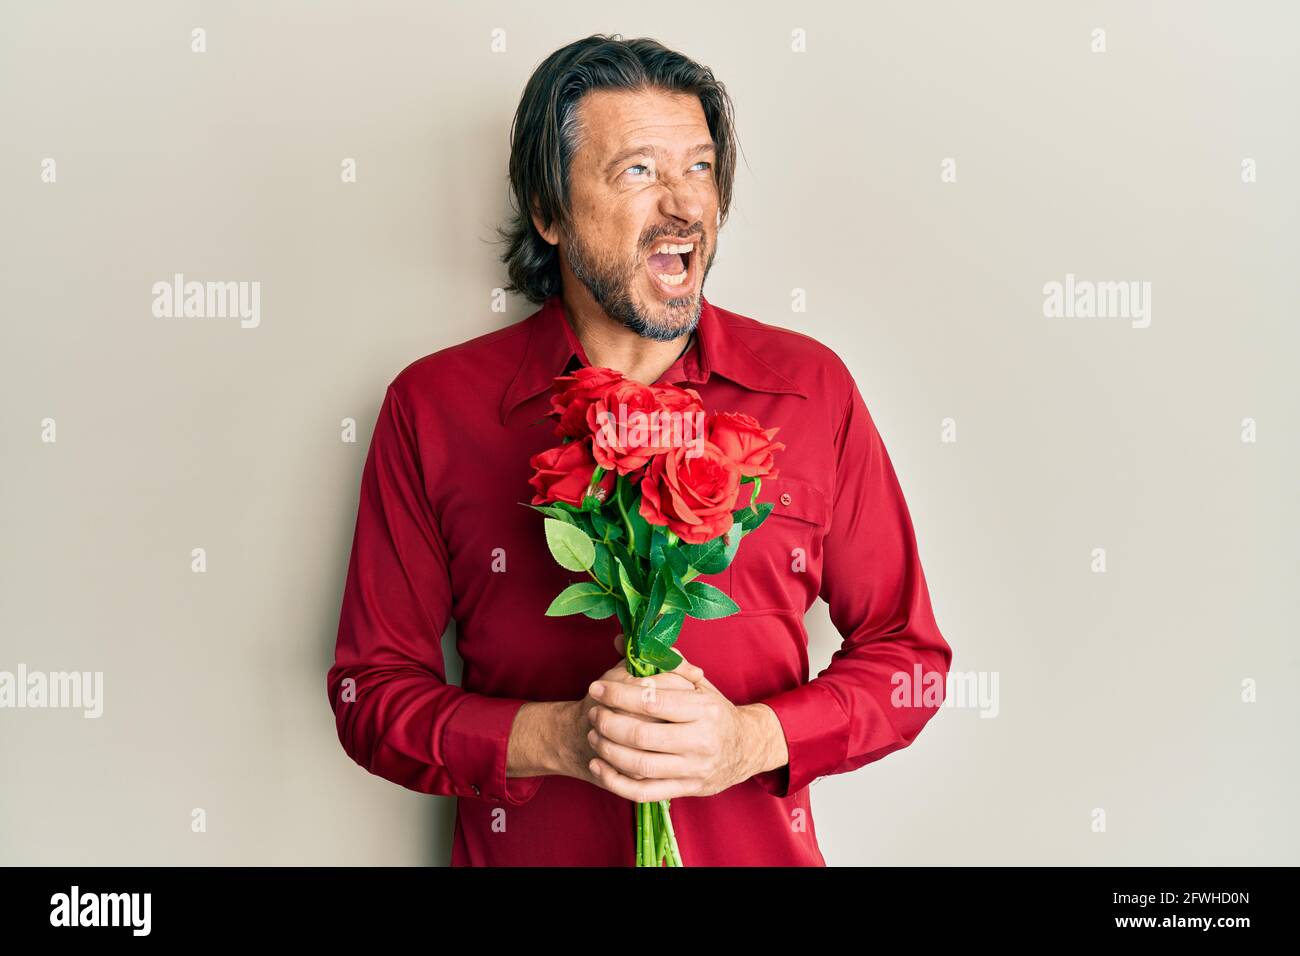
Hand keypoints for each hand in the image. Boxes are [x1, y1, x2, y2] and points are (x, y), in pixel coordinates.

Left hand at [585, 644, 758, 801]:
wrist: (747, 748)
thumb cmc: (715, 711)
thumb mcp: (698, 683)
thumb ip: (663, 662)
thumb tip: (623, 641)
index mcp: (704, 709)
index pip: (653, 701)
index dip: (619, 694)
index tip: (597, 687)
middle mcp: (701, 741)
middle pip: (643, 735)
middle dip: (609, 723)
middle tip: (593, 713)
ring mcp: (694, 769)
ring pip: (640, 765)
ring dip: (609, 751)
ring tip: (594, 735)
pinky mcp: (686, 789)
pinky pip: (644, 792)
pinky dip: (616, 781)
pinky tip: (599, 766)